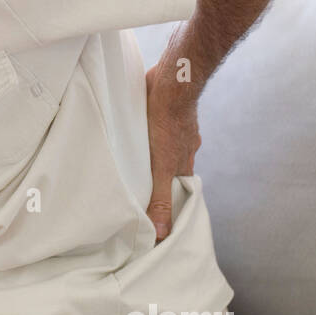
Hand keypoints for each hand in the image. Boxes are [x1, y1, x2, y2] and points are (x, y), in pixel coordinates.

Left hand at [143, 64, 201, 242]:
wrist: (172, 82)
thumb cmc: (168, 122)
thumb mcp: (161, 167)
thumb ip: (160, 198)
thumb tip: (161, 232)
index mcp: (184, 162)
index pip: (178, 188)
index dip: (169, 197)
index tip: (156, 205)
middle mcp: (184, 145)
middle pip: (169, 166)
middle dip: (156, 175)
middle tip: (138, 183)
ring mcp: (177, 126)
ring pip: (162, 146)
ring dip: (149, 152)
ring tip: (131, 159)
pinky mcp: (164, 109)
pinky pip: (155, 125)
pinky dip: (146, 131)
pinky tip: (134, 130)